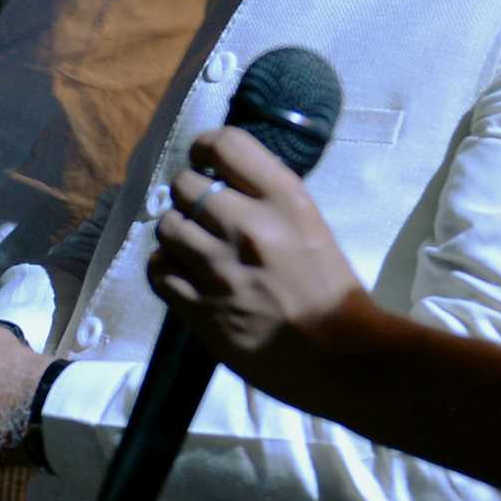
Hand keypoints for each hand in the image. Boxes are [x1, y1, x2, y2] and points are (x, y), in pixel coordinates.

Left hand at [142, 126, 376, 414]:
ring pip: (167, 227)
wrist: (342, 356)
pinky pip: (158, 271)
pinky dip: (165, 269)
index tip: (206, 163)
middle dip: (189, 196)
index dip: (206, 149)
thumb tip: (219, 181)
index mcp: (286, 200)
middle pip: (185, 185)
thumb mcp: (309, 225)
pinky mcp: (202, 308)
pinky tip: (183, 275)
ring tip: (191, 248)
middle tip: (200, 215)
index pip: (225, 145)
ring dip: (175, 234)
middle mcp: (249, 227)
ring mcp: (221, 269)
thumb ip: (266, 200)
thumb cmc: (330, 290)